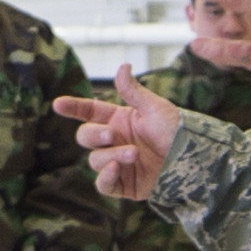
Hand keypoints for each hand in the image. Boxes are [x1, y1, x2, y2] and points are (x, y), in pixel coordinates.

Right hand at [55, 66, 181, 200]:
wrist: (194, 159)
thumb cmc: (177, 131)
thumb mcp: (155, 108)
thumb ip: (133, 91)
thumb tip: (122, 66)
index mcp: (119, 120)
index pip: (89, 112)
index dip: (73, 108)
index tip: (57, 104)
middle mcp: (114, 141)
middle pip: (85, 137)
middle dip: (94, 134)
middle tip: (112, 134)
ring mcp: (117, 163)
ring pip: (94, 160)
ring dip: (110, 155)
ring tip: (134, 154)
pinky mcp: (124, 185)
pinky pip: (103, 184)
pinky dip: (105, 177)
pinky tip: (115, 169)